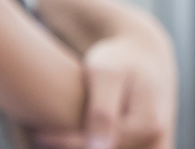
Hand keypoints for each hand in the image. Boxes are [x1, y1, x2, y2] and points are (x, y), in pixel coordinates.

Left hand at [30, 26, 176, 148]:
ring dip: (83, 144)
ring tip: (52, 133)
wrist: (141, 55)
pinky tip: (68, 134)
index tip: (38, 132)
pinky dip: (91, 144)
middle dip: (73, 145)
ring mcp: (153, 145)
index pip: (99, 146)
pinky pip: (117, 148)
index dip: (66, 142)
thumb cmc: (119, 58)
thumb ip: (102, 111)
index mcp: (149, 127)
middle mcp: (156, 142)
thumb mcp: (107, 75)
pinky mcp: (144, 146)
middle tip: (42, 133)